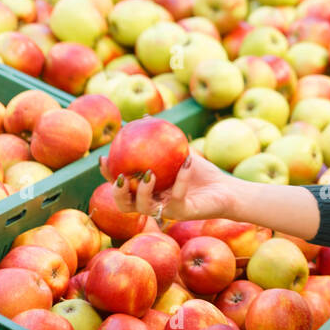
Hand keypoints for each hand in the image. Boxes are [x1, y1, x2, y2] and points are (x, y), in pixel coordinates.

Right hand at [99, 151, 238, 221]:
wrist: (225, 190)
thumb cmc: (201, 172)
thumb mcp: (179, 152)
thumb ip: (161, 139)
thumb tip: (145, 117)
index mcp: (146, 192)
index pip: (121, 187)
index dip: (107, 176)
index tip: (103, 158)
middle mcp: (153, 204)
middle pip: (124, 205)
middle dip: (118, 192)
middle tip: (122, 175)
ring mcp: (167, 211)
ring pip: (145, 208)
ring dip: (144, 191)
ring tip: (149, 173)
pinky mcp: (184, 213)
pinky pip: (178, 196)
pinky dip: (183, 178)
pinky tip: (188, 160)